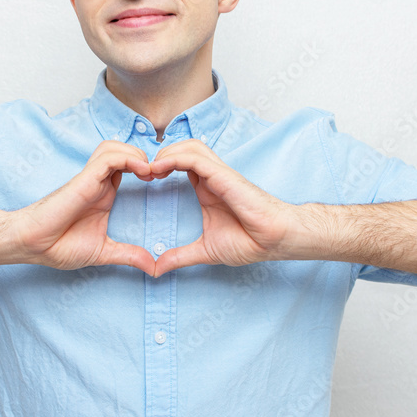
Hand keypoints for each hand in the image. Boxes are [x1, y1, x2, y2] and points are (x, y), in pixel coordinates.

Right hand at [9, 140, 156, 275]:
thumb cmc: (58, 245)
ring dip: (137, 154)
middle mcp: (98, 181)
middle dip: (146, 156)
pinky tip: (142, 171)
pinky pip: (109, 156)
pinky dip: (128, 158)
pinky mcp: (84, 178)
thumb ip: (129, 255)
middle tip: (161, 174)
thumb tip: (153, 268)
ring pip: (116, 147)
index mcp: (105, 192)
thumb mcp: (103, 252)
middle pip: (124, 150)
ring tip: (151, 172)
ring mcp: (91, 178)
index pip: (129, 166)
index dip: (148, 168)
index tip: (163, 182)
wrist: (32, 244)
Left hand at [149, 138, 295, 276]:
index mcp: (206, 187)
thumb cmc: (250, 241)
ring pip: (189, 146)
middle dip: (161, 153)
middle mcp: (212, 176)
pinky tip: (159, 168)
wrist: (273, 241)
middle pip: (183, 148)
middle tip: (142, 171)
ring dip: (166, 152)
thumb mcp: (205, 250)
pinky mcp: (223, 176)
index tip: (143, 178)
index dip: (160, 165)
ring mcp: (218, 174)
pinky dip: (175, 158)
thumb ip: (180, 256)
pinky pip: (195, 158)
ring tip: (149, 168)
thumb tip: (157, 269)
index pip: (181, 163)